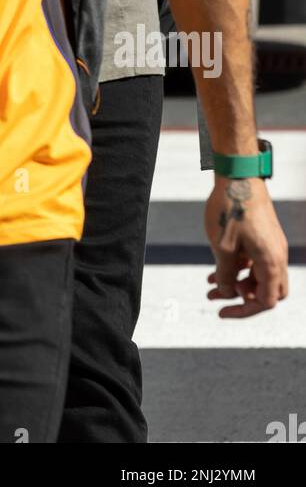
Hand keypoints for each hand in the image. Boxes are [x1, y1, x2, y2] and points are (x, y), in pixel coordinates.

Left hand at [204, 177, 287, 316]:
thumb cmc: (230, 209)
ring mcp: (271, 245)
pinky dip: (237, 267)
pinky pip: (254, 261)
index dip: (244, 310)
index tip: (222, 312)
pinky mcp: (264, 235)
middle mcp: (277, 255)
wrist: (238, 174)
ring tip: (209, 285)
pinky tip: (215, 269)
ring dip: (236, 282)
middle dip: (243, 298)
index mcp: (271, 262)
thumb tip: (225, 291)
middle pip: (267, 291)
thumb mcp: (222, 247)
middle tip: (218, 299)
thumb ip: (225, 275)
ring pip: (258, 275)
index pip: (265, 301)